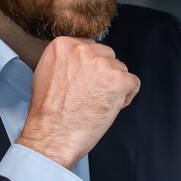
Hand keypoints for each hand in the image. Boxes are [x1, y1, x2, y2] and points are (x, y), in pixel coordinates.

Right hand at [17, 36, 139, 168]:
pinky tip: (109, 107)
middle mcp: (83, 50)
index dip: (90, 69)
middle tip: (90, 95)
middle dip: (103, 75)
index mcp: (63, 45)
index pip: (90, 48)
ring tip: (96, 103)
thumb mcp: (46, 73)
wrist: (53, 135)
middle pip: (107, 56)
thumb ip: (66, 61)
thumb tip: (82, 61)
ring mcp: (102, 64)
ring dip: (114, 86)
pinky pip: (133, 83)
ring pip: (120, 70)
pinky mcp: (118, 80)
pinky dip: (126, 97)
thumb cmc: (49, 112)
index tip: (83, 83)